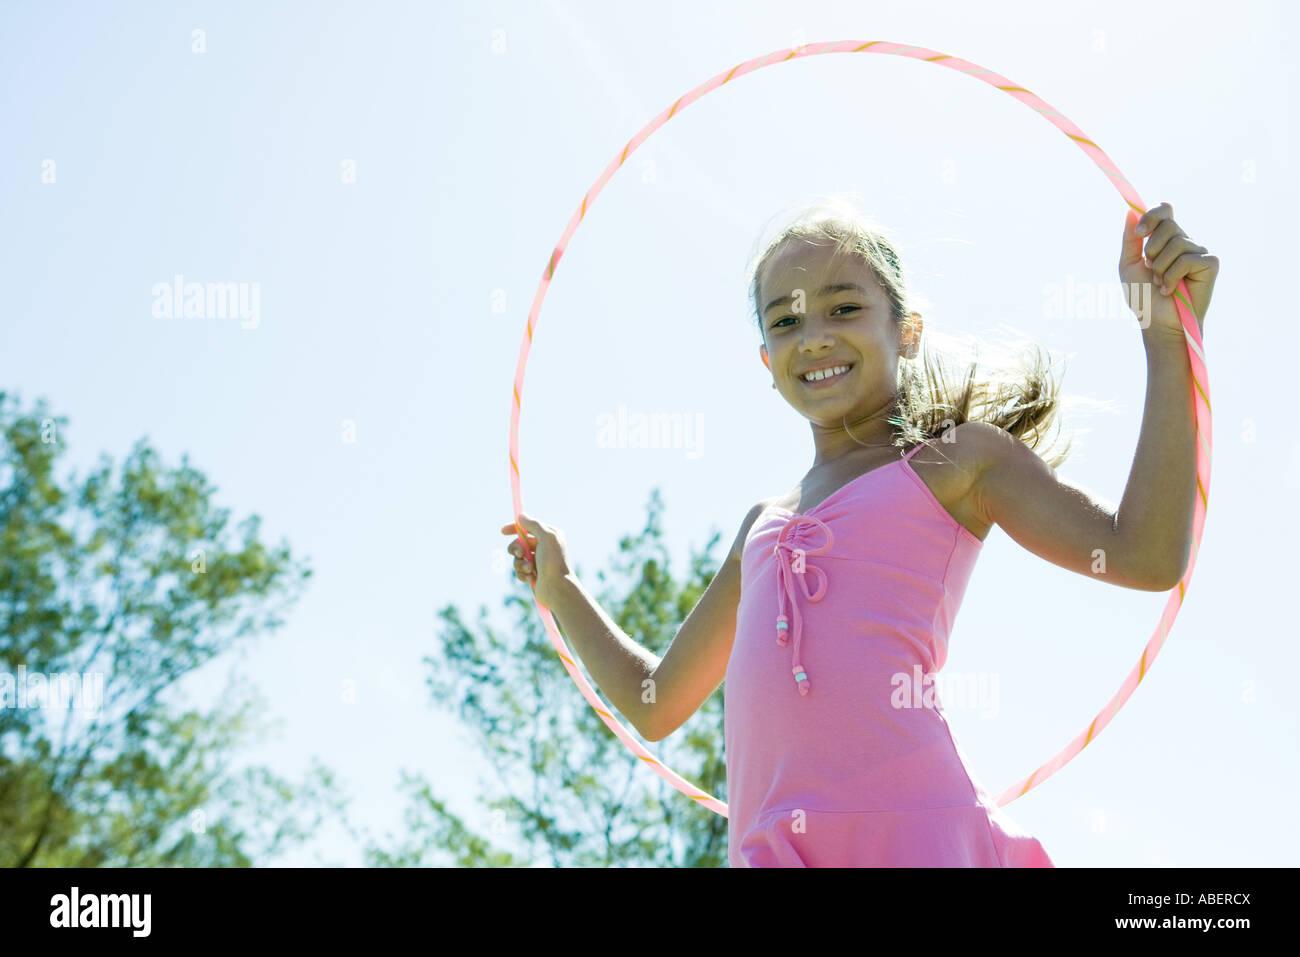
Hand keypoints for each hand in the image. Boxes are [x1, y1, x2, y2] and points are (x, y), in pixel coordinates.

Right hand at [500, 513, 572, 607]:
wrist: (557, 588)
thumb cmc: (554, 562)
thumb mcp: (546, 537)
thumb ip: (534, 525)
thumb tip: (521, 516)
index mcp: (549, 536)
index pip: (528, 527)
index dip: (515, 528)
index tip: (503, 531)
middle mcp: (544, 547)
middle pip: (519, 543)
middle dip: (516, 549)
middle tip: (521, 554)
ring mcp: (538, 561)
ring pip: (517, 558)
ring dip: (520, 563)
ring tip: (530, 570)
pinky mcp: (533, 574)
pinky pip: (519, 570)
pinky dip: (523, 574)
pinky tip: (532, 578)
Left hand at [1119, 202, 1217, 341]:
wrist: (1156, 322)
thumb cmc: (1143, 296)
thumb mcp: (1129, 265)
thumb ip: (1130, 240)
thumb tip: (1130, 211)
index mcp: (1165, 239)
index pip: (1165, 210)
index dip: (1152, 216)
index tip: (1140, 233)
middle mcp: (1185, 241)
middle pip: (1168, 225)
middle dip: (1152, 251)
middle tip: (1151, 271)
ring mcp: (1199, 252)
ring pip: (1176, 244)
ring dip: (1160, 268)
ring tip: (1161, 283)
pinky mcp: (1210, 264)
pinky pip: (1187, 260)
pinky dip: (1172, 277)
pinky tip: (1171, 290)